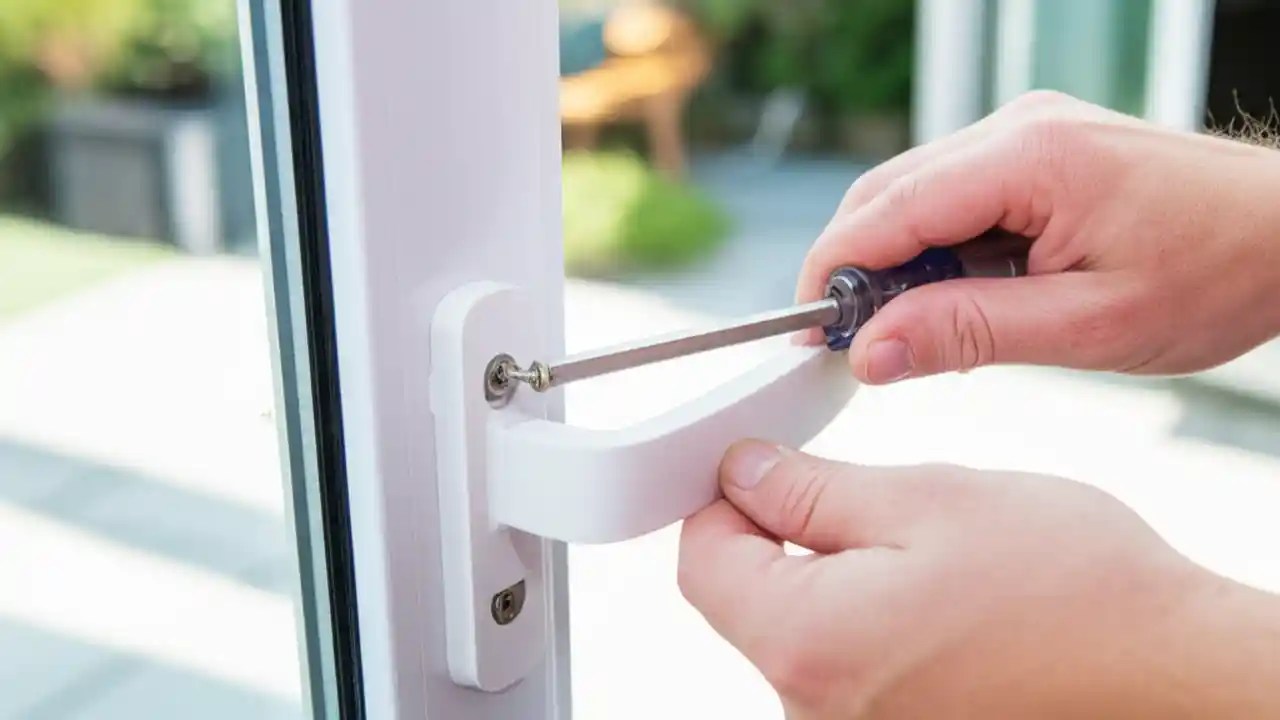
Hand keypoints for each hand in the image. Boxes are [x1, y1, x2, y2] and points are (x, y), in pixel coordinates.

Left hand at [679, 440, 1279, 718]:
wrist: (1176, 677)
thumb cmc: (1073, 589)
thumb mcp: (926, 500)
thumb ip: (810, 492)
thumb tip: (742, 475)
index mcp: (809, 645)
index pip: (702, 563)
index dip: (723, 499)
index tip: (761, 465)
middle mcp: (817, 710)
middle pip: (747, 601)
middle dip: (784, 537)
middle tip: (867, 500)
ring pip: (801, 631)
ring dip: (836, 579)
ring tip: (927, 557)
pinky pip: (848, 666)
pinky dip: (872, 621)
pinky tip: (940, 603)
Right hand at [797, 90, 1279, 383]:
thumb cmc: (1217, 273)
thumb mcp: (1087, 325)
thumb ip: (968, 332)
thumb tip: (872, 351)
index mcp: (1031, 157)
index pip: (888, 209)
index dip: (833, 273)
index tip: (807, 336)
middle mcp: (1018, 127)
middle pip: (887, 195)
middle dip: (856, 272)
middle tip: (856, 348)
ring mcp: (1025, 133)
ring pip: (913, 197)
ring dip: (897, 266)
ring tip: (917, 335)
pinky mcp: (1033, 152)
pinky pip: (952, 198)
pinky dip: (935, 253)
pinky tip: (954, 301)